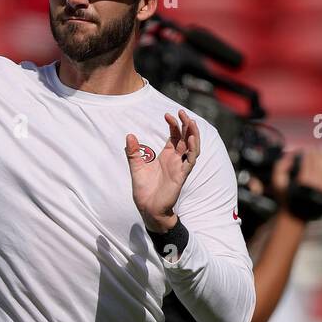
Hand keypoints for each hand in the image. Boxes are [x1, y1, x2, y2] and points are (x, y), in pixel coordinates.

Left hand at [126, 109, 199, 231]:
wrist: (148, 209)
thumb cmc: (144, 190)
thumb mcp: (136, 167)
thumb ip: (133, 152)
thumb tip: (129, 135)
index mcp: (167, 156)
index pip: (174, 136)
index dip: (174, 125)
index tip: (168, 115)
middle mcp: (176, 160)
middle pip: (185, 138)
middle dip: (186, 124)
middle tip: (182, 112)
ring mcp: (180, 167)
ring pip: (192, 147)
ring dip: (193, 134)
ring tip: (191, 121)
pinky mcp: (181, 176)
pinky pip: (190, 161)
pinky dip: (192, 149)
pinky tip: (191, 138)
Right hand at [271, 147, 321, 212]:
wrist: (295, 215)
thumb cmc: (285, 197)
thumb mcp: (277, 182)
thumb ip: (280, 166)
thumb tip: (292, 154)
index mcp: (302, 183)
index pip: (308, 162)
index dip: (308, 153)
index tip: (308, 149)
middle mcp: (315, 187)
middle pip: (319, 164)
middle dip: (318, 153)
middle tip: (316, 147)